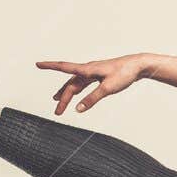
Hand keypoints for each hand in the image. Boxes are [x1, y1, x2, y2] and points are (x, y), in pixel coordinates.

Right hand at [35, 54, 149, 115]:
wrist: (138, 66)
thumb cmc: (124, 73)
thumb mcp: (108, 88)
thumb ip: (93, 99)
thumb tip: (78, 109)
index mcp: (88, 69)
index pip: (64, 67)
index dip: (50, 66)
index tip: (37, 64)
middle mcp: (88, 70)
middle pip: (70, 84)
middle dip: (63, 97)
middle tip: (57, 112)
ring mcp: (94, 73)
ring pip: (76, 84)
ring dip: (68, 94)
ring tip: (59, 103)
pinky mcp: (100, 76)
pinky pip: (84, 84)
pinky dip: (78, 91)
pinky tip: (77, 97)